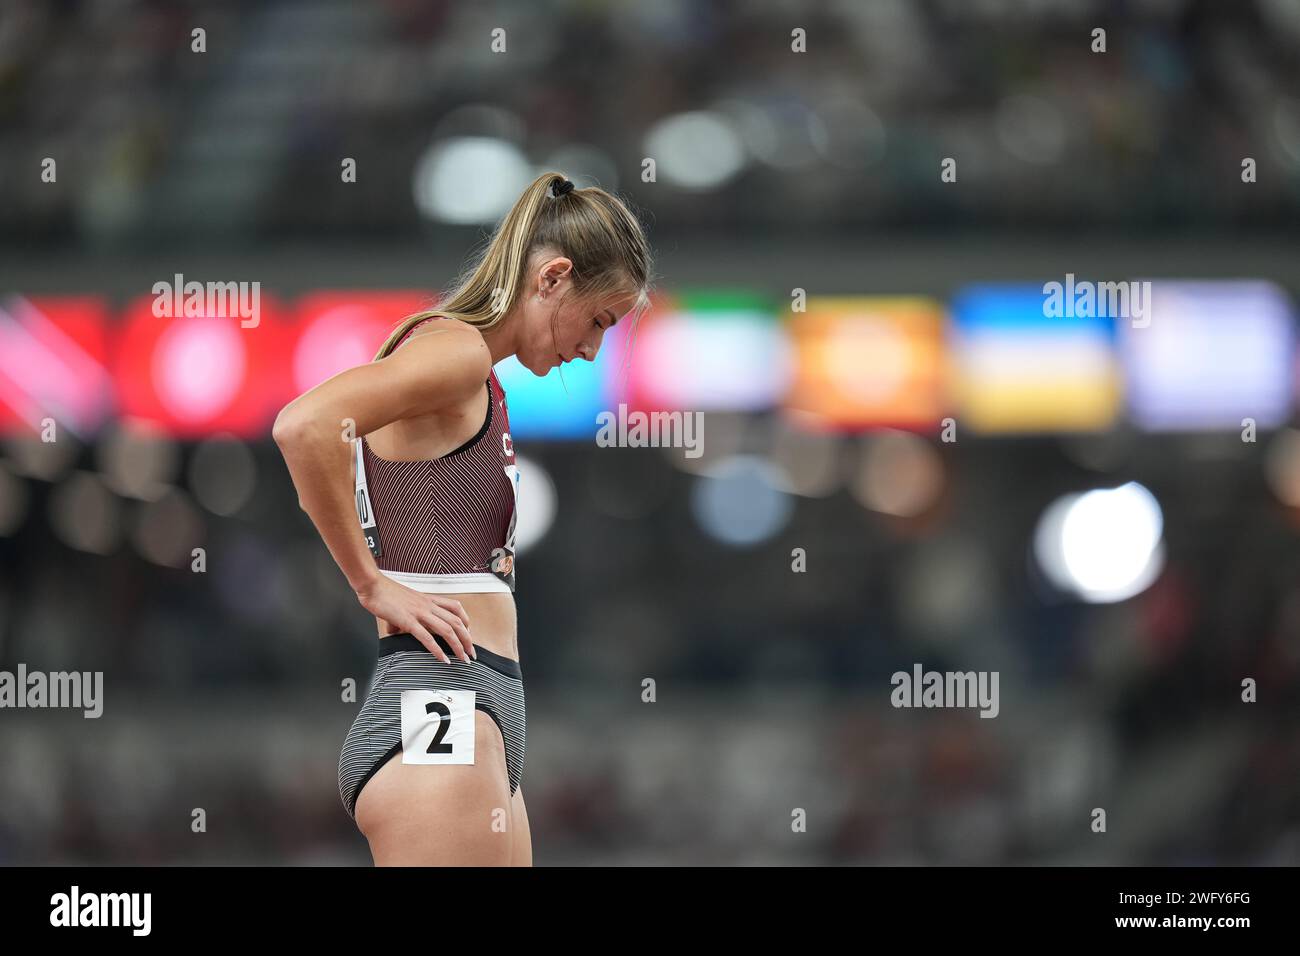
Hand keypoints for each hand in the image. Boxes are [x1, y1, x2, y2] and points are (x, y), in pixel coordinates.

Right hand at [354, 575, 474, 663]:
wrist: (372, 585)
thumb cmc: (384, 593)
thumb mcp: (402, 604)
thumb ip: (404, 618)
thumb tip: (396, 631)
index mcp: (428, 599)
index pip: (456, 608)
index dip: (466, 622)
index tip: (468, 635)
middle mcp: (428, 605)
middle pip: (457, 622)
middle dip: (467, 639)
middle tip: (471, 653)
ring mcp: (420, 613)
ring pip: (447, 630)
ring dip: (458, 646)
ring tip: (463, 659)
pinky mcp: (408, 621)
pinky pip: (427, 637)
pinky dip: (438, 650)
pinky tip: (443, 659)